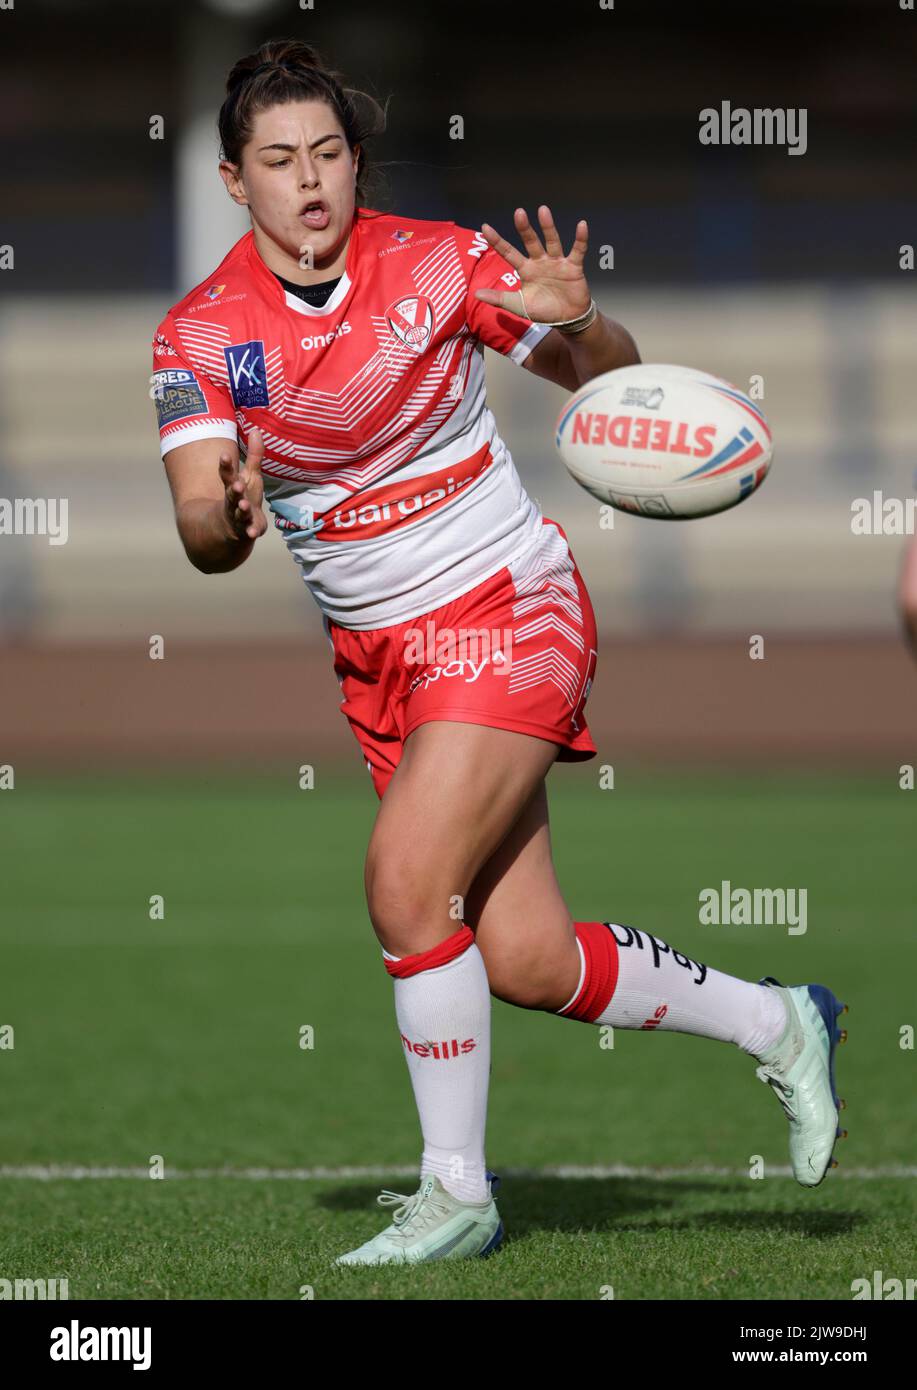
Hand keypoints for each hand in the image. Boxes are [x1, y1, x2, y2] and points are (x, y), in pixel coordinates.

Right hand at [218, 426, 267, 541]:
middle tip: (236, 485)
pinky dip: (250, 532)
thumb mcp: (249, 476)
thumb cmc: (243, 497)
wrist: (230, 529)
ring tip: (244, 506)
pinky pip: (248, 531)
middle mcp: (233, 501)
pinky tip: (253, 533)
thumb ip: (254, 456)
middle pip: (231, 493)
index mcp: (233, 485)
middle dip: (233, 489)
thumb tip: (256, 429)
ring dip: (241, 509)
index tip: (224, 456)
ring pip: (239, 512)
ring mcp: (238, 517)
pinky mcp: (246, 530)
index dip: (226, 465)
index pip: (227, 474)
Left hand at [474, 205, 590, 323]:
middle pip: (530, 242)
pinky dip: (580, 239)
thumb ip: (499, 298)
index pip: (509, 252)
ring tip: (543, 210)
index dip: (497, 241)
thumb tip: (476, 294)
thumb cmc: (543, 311)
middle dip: (525, 228)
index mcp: (526, 270)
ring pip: (552, 241)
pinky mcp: (573, 266)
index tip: (485, 227)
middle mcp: (540, 262)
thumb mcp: (519, 305)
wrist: (567, 319)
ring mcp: (556, 262)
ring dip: (548, 227)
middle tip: (519, 212)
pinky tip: (581, 225)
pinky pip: (577, 250)